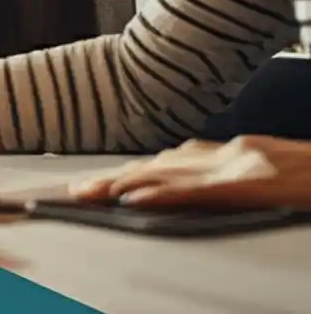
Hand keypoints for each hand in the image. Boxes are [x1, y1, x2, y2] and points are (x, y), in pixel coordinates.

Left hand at [70, 136, 310, 209]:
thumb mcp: (272, 170)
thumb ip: (234, 172)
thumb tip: (195, 177)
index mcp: (236, 152)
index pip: (175, 161)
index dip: (136, 170)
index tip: (104, 179)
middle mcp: (230, 154)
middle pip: (162, 165)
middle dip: (117, 178)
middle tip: (79, 190)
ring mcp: (237, 167)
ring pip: (168, 174)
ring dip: (122, 184)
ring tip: (89, 193)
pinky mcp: (246, 184)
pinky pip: (195, 191)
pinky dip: (160, 193)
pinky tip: (132, 199)